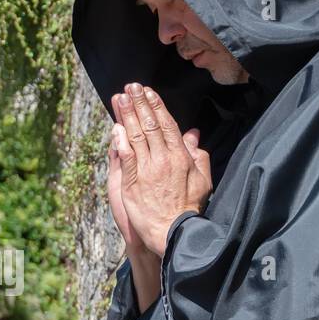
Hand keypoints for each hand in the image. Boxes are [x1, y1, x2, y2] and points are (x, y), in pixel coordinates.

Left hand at [112, 82, 211, 256]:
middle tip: (131, 87)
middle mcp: (163, 160)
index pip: (167, 125)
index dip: (157, 106)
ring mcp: (147, 171)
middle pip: (149, 125)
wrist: (174, 232)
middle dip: (139, 104)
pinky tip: (115, 128)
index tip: (149, 92)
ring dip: (127, 116)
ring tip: (119, 99)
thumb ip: (198, 154)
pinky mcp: (133, 183)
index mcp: (181, 157)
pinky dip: (120, 141)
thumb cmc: (189, 208)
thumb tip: (193, 134)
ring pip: (135, 137)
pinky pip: (126, 157)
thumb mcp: (202, 179)